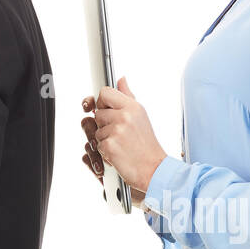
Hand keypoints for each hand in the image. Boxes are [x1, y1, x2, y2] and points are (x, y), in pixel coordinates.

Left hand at [83, 77, 166, 193]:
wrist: (153, 168)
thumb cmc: (146, 144)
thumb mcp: (140, 115)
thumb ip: (128, 96)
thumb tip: (121, 79)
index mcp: (132, 106)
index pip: (105, 92)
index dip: (103, 102)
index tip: (108, 110)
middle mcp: (124, 116)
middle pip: (98, 112)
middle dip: (104, 124)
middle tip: (120, 133)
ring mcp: (116, 131)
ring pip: (96, 130)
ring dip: (105, 138)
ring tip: (121, 143)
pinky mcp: (109, 146)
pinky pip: (97, 144)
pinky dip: (105, 151)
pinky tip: (118, 152)